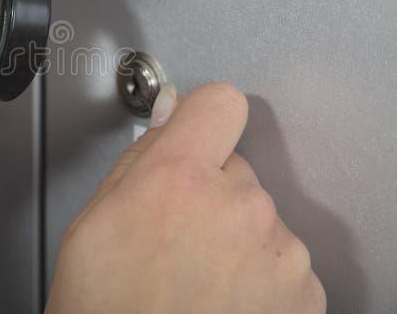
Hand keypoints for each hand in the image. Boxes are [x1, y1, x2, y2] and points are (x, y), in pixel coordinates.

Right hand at [46, 83, 324, 313]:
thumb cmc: (104, 310)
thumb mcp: (93, 221)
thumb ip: (140, 160)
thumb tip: (169, 120)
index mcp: (176, 179)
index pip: (219, 102)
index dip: (203, 116)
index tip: (195, 131)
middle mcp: (236, 206)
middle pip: (234, 167)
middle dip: (208, 191)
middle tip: (173, 236)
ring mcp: (276, 250)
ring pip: (258, 215)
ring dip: (234, 236)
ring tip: (194, 279)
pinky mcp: (303, 290)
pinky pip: (281, 257)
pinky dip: (258, 274)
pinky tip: (220, 300)